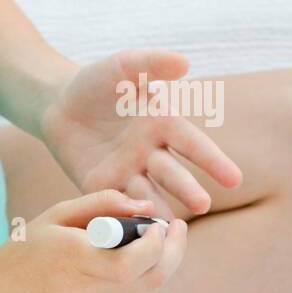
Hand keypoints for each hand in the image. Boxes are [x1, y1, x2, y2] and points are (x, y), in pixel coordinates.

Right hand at [0, 189, 187, 292]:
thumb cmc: (25, 251)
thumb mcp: (56, 215)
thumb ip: (102, 203)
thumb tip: (146, 204)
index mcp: (75, 262)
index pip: (133, 261)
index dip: (156, 241)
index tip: (161, 221)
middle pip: (152, 277)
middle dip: (173, 250)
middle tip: (178, 228)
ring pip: (148, 291)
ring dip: (162, 264)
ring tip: (159, 241)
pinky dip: (144, 279)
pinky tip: (137, 262)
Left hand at [39, 50, 242, 221]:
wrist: (58, 103)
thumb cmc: (97, 82)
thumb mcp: (123, 66)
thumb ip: (151, 63)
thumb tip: (184, 62)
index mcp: (164, 125)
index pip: (194, 145)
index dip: (213, 161)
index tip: (233, 180)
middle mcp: (152, 153)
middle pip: (173, 174)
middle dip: (187, 189)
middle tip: (202, 205)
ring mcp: (128, 173)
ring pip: (148, 194)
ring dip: (159, 209)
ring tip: (167, 225)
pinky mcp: (102, 188)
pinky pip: (115, 204)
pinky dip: (125, 216)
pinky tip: (132, 231)